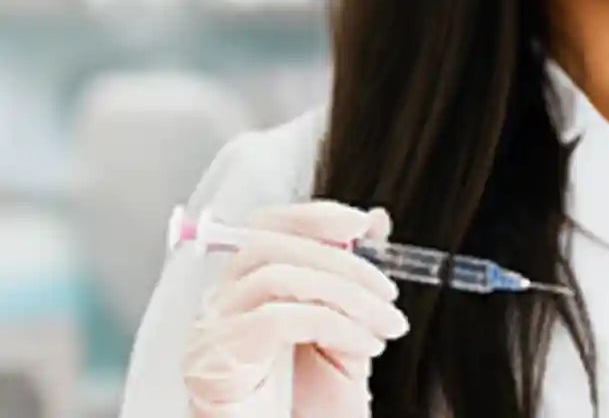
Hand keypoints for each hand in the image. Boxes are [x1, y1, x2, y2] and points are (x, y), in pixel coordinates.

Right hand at [181, 201, 408, 415]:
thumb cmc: (306, 405)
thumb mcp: (344, 333)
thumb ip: (354, 280)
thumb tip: (376, 220)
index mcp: (245, 288)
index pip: (265, 226)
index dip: (312, 215)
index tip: (362, 223)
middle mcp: (219, 302)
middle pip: (272, 246)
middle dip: (344, 262)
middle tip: (390, 292)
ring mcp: (211, 330)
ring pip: (278, 278)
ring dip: (348, 296)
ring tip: (387, 326)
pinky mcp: (214, 360)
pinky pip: (280, 320)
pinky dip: (336, 326)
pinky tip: (367, 346)